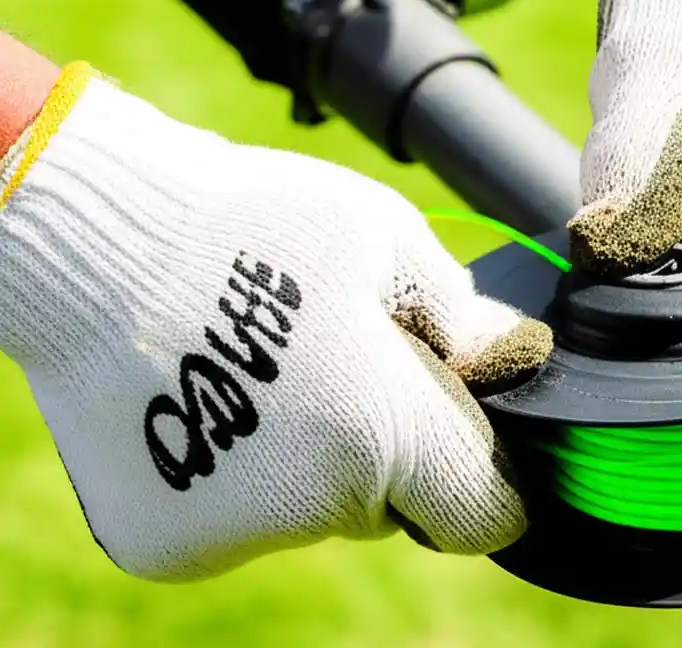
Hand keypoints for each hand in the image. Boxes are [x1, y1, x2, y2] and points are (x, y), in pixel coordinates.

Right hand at [0, 66, 550, 579]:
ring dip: (308, 461)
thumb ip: (460, 315)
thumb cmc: (250, 220)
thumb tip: (511, 357)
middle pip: (392, 508)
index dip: (486, 476)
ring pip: (311, 514)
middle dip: (385, 451)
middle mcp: (310, 502)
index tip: (461, 438)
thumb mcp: (384, 237)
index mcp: (380, 431)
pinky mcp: (166, 544)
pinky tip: (207, 401)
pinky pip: (239, 522)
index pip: (485, 514)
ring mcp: (231, 532)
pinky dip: (239, 477)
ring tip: (259, 372)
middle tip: (334, 370)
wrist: (86, 241)